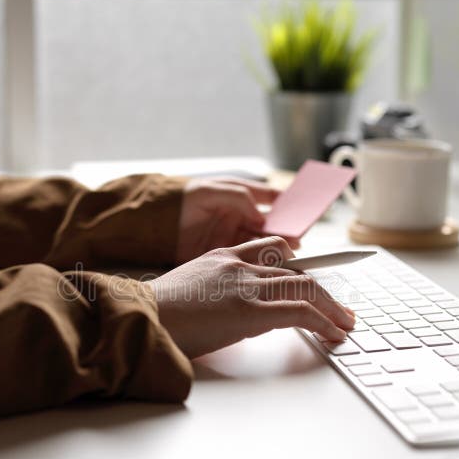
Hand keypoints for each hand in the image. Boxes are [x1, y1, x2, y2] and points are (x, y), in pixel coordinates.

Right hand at [147, 237, 354, 357]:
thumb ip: (215, 292)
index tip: (314, 278)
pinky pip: (299, 311)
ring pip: (305, 288)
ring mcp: (246, 285)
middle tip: (341, 309)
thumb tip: (232, 313)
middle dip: (324, 292)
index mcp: (223, 256)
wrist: (137, 317)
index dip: (299, 266)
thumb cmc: (155, 312)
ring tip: (346, 324)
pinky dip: (323, 322)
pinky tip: (333, 334)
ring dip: (332, 308)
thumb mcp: (188, 289)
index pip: (273, 251)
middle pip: (297, 272)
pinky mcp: (250, 310)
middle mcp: (239, 264)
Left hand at [175, 178, 296, 263]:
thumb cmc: (181, 199)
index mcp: (239, 198)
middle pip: (270, 226)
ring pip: (262, 245)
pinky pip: (248, 261)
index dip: (288, 203)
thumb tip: (262, 215)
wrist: (153, 223)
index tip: (305, 208)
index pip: (270, 199)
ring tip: (292, 254)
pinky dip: (261, 264)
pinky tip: (271, 267)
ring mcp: (232, 238)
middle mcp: (239, 218)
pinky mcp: (224, 256)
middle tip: (301, 238)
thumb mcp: (211, 191)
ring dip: (277, 250)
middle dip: (286, 231)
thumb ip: (238, 198)